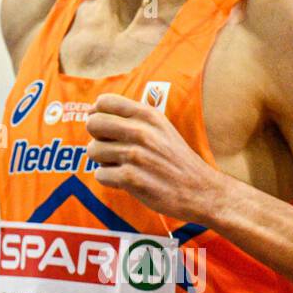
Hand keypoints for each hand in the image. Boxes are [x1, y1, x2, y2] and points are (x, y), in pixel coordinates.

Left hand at [86, 94, 221, 222]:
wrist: (200, 191)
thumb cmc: (175, 159)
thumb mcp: (161, 128)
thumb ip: (132, 118)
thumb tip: (92, 112)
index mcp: (148, 115)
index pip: (104, 102)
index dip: (98, 114)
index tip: (104, 128)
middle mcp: (141, 131)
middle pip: (93, 124)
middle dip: (97, 138)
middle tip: (111, 149)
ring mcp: (136, 155)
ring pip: (93, 150)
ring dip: (103, 161)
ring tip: (122, 166)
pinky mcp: (131, 179)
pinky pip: (100, 174)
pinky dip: (109, 180)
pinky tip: (126, 181)